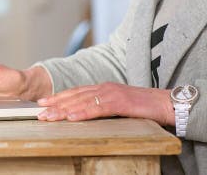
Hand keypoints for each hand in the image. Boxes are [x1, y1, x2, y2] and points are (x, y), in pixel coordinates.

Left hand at [37, 82, 173, 125]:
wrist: (167, 104)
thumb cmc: (146, 108)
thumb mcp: (121, 107)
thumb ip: (105, 108)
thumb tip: (89, 116)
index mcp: (105, 88)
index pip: (77, 92)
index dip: (59, 97)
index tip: (43, 102)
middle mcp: (105, 88)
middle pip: (75, 95)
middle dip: (55, 103)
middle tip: (39, 110)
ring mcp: (112, 93)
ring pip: (81, 101)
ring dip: (63, 109)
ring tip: (48, 116)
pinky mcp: (120, 102)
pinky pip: (96, 109)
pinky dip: (81, 113)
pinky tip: (70, 117)